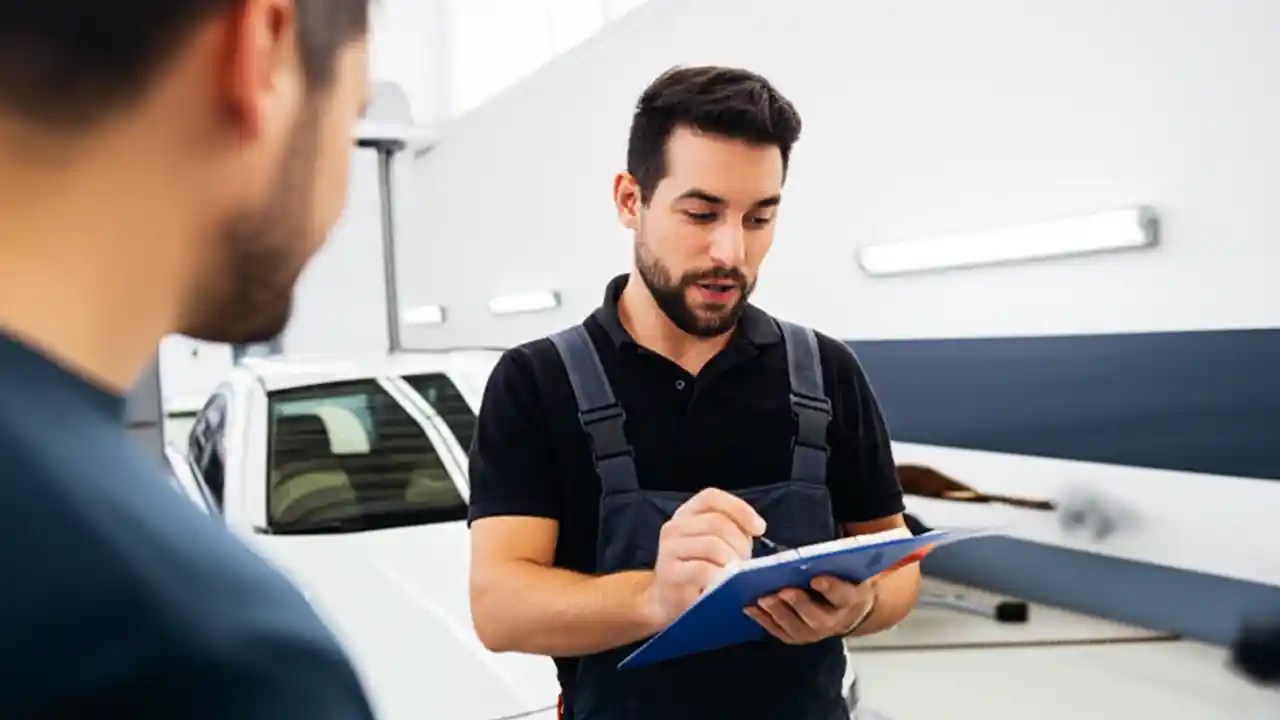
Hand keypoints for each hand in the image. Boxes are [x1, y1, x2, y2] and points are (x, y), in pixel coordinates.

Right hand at [645, 488, 765, 628]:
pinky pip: (704, 570)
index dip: (739, 509)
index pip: (711, 497)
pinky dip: (721, 579)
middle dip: (740, 544)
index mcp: (686, 515)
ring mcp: (668, 551)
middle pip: (717, 523)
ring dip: (732, 563)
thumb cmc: (700, 574)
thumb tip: (757, 527)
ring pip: (712, 545)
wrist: (670, 605)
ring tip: (735, 578)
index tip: (759, 528)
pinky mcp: (670, 576)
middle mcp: (674, 528)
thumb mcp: (717, 546)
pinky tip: (724, 588)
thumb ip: (733, 531)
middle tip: (745, 565)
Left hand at [745, 575, 876, 644]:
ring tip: (763, 599)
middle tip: (783, 591)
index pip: (841, 595)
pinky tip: (750, 607)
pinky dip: (764, 620)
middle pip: (816, 617)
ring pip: (795, 627)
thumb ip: (832, 562)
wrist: (847, 611)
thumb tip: (809, 554)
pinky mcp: (796, 638)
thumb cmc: (842, 582)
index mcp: (849, 600)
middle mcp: (833, 621)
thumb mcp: (846, 570)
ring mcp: (814, 633)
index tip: (815, 578)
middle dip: (798, 604)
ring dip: (778, 612)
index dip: (829, 587)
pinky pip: (778, 631)